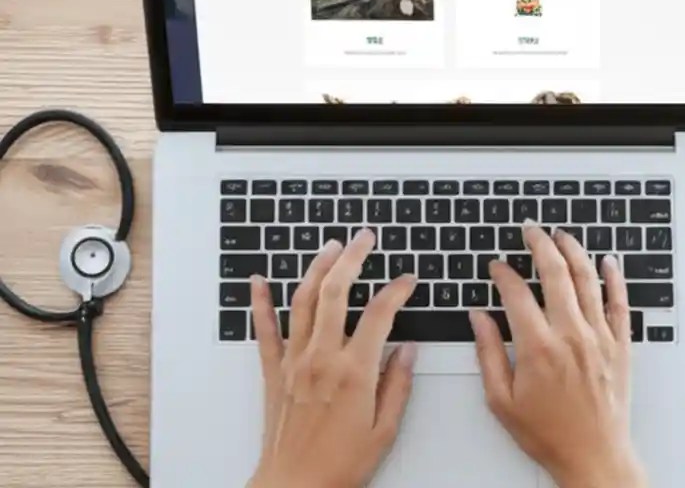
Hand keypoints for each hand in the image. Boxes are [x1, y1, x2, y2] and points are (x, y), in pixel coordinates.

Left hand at [248, 229, 417, 487]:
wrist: (294, 487)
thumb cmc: (340, 466)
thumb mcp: (385, 429)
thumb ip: (398, 385)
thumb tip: (408, 351)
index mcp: (354, 372)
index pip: (380, 314)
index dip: (397, 290)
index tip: (408, 280)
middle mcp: (321, 359)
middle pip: (336, 292)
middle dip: (353, 258)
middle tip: (364, 238)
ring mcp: (294, 362)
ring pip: (302, 301)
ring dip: (316, 269)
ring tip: (330, 247)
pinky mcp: (273, 373)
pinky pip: (265, 330)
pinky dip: (260, 303)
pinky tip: (259, 282)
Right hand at [471, 221, 645, 487]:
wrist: (594, 455)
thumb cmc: (548, 433)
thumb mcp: (502, 400)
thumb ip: (489, 353)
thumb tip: (479, 317)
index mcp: (538, 347)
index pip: (516, 293)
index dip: (503, 273)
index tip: (497, 266)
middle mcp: (571, 335)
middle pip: (555, 273)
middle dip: (540, 244)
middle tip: (531, 230)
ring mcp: (599, 337)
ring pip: (587, 279)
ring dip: (573, 251)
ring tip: (561, 235)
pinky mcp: (621, 345)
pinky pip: (619, 302)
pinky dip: (614, 278)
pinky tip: (608, 261)